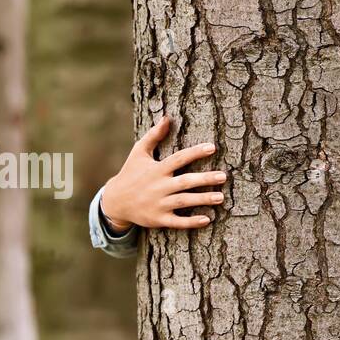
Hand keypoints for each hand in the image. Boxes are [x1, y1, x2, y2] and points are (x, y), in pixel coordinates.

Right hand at [100, 115, 225, 231]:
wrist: (115, 201)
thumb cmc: (131, 173)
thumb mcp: (138, 153)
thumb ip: (153, 135)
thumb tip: (167, 117)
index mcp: (156, 169)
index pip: (178, 158)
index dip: (195, 152)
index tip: (212, 147)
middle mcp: (158, 186)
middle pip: (185, 182)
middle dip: (204, 179)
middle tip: (223, 176)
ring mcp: (158, 204)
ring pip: (184, 201)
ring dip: (202, 199)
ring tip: (220, 197)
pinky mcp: (158, 219)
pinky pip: (177, 222)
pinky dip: (191, 222)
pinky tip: (207, 219)